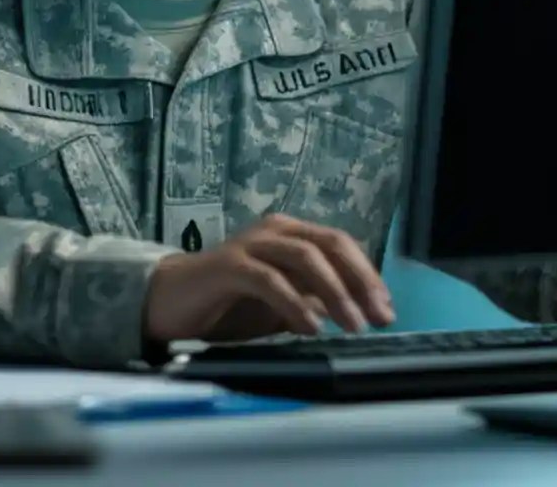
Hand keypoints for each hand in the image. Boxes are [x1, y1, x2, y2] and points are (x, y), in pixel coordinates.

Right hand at [142, 213, 394, 342]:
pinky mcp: (228, 265)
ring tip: (352, 325)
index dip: (367, 274)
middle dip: (360, 280)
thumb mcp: (281, 304)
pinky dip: (295, 303)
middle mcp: (273, 230)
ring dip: (335, 292)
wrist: (170, 302)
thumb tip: (354, 312)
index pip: (339, 244)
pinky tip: (310, 327)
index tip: (386, 309)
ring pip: (305, 257)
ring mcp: (250, 244)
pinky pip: (270, 280)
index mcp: (289, 234)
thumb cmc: (227, 303)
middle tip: (378, 317)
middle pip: (329, 244)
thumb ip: (313, 301)